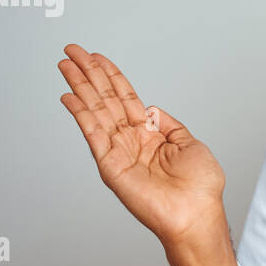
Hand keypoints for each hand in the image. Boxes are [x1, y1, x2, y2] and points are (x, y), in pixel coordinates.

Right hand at [58, 45, 226, 244]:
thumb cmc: (199, 189)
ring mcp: (118, 152)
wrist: (195, 215)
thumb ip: (169, 124)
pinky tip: (69, 97)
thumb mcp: (190, 144)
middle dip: (89, 73)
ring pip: (95, 110)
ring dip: (80, 86)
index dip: (111, 76)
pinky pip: (92, 133)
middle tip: (71, 51)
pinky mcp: (110, 164)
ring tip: (65, 64)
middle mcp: (131, 141)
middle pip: (105, 99)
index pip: (125, 99)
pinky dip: (80, 114)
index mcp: (151, 136)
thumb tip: (151, 108)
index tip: (97, 58)